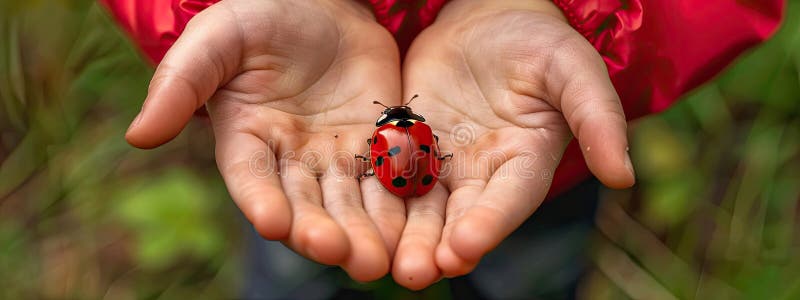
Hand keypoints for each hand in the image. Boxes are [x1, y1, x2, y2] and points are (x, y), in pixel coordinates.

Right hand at [124, 0, 405, 280]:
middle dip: (323, 231)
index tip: (274, 223)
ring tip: (380, 259)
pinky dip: (403, 204)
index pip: (252, 179)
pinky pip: (393, 178)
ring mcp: (339, 156)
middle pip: (308, 204)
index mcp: (248, 141)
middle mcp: (293, 160)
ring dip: (367, 232)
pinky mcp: (379, 144)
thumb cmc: (259, 16)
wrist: (320, 0)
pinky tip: (417, 227)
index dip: (262, 201)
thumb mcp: (216, 40)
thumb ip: (180, 84)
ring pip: (354, 203)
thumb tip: (137, 136)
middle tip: (341, 252)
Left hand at [391, 0, 634, 288]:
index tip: (463, 248)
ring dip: (401, 234)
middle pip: (459, 215)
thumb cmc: (540, 42)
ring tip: (380, 261)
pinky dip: (373, 196)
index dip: (489, 224)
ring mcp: (443, 161)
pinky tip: (353, 216)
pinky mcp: (409, 143)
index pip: (508, 199)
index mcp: (525, 161)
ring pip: (418, 204)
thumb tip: (624, 177)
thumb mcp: (573, 70)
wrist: (490, 16)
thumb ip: (598, 118)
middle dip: (436, 245)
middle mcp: (482, 172)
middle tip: (413, 273)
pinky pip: (387, 172)